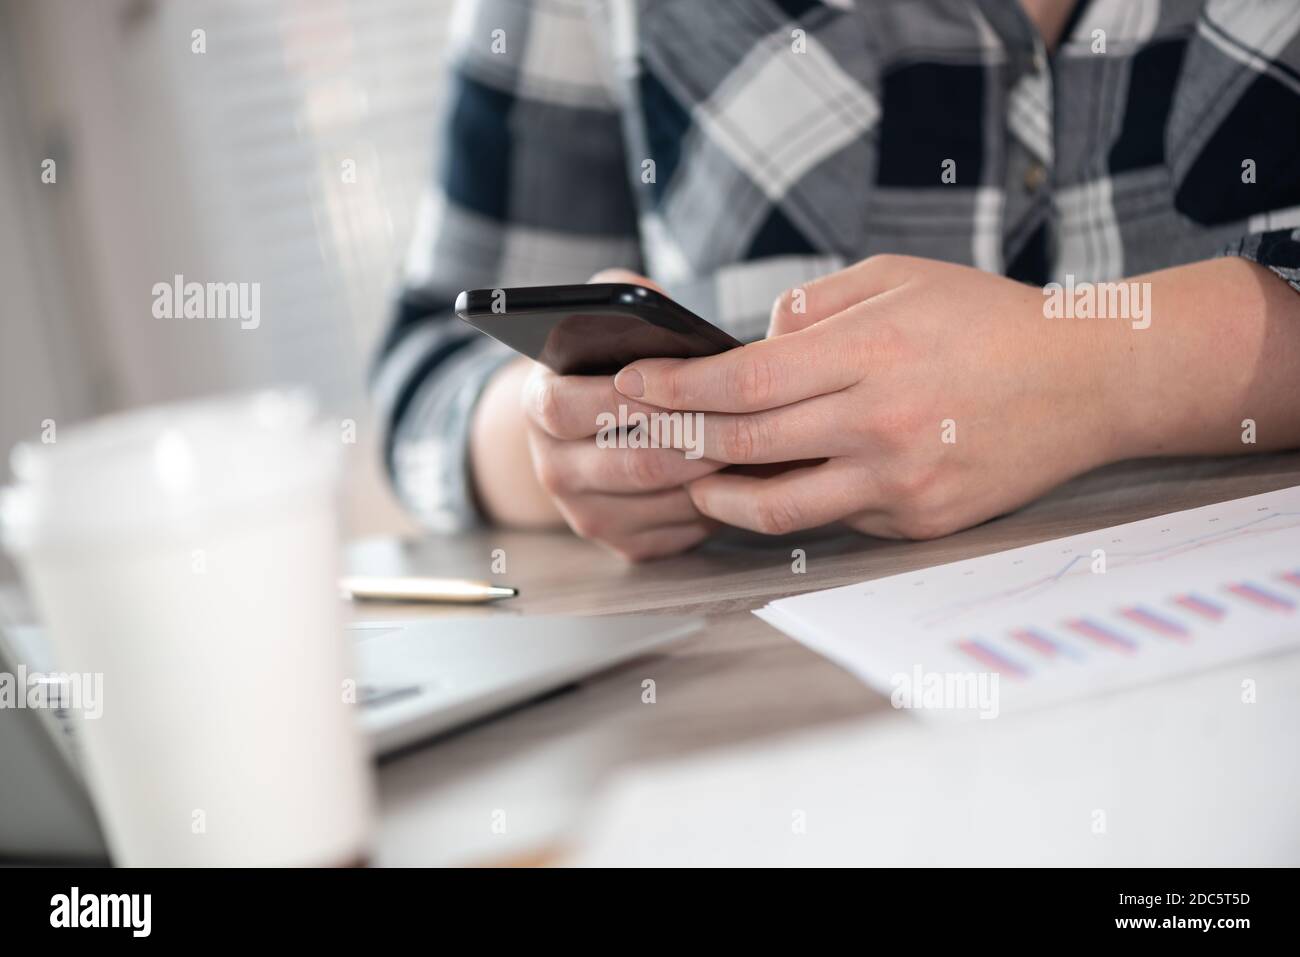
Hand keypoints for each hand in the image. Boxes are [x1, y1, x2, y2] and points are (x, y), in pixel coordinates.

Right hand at [471, 269, 723, 559]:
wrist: (591, 431)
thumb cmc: (610, 364)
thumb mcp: (603, 319)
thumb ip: (620, 301)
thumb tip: (655, 307)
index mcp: (540, 408)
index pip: (568, 408)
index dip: (625, 397)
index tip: (675, 382)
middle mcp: (555, 469)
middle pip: (632, 462)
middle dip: (695, 438)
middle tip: (747, 417)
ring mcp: (588, 514)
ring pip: (663, 499)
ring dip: (714, 472)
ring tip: (758, 441)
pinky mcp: (625, 544)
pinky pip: (679, 531)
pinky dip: (717, 503)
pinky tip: (744, 473)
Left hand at [612, 255, 1133, 538]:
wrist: (1087, 381)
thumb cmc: (987, 320)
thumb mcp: (898, 280)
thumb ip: (813, 308)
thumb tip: (753, 342)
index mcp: (871, 352)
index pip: (743, 383)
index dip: (676, 388)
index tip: (632, 383)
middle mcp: (882, 424)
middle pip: (746, 446)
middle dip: (678, 439)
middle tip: (640, 431)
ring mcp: (902, 482)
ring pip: (778, 507)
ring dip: (719, 495)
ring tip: (693, 478)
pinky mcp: (920, 522)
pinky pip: (836, 519)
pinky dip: (794, 504)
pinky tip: (773, 486)